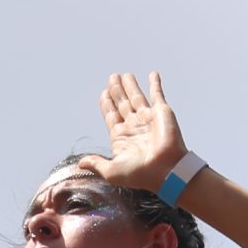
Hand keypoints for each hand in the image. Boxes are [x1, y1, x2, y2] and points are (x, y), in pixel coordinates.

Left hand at [77, 72, 186, 191]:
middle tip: (112, 77)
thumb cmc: (140, 174)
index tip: (104, 93)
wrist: (167, 170)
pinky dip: (155, 83)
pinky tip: (153, 74)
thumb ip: (96, 164)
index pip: (111, 115)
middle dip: (116, 91)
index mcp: (122, 137)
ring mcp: (148, 118)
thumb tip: (80, 164)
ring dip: (130, 85)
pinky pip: (157, 94)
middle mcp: (134, 126)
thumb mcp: (112, 171)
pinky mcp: (162, 112)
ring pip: (136, 97)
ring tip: (124, 75)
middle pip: (122, 103)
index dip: (107, 104)